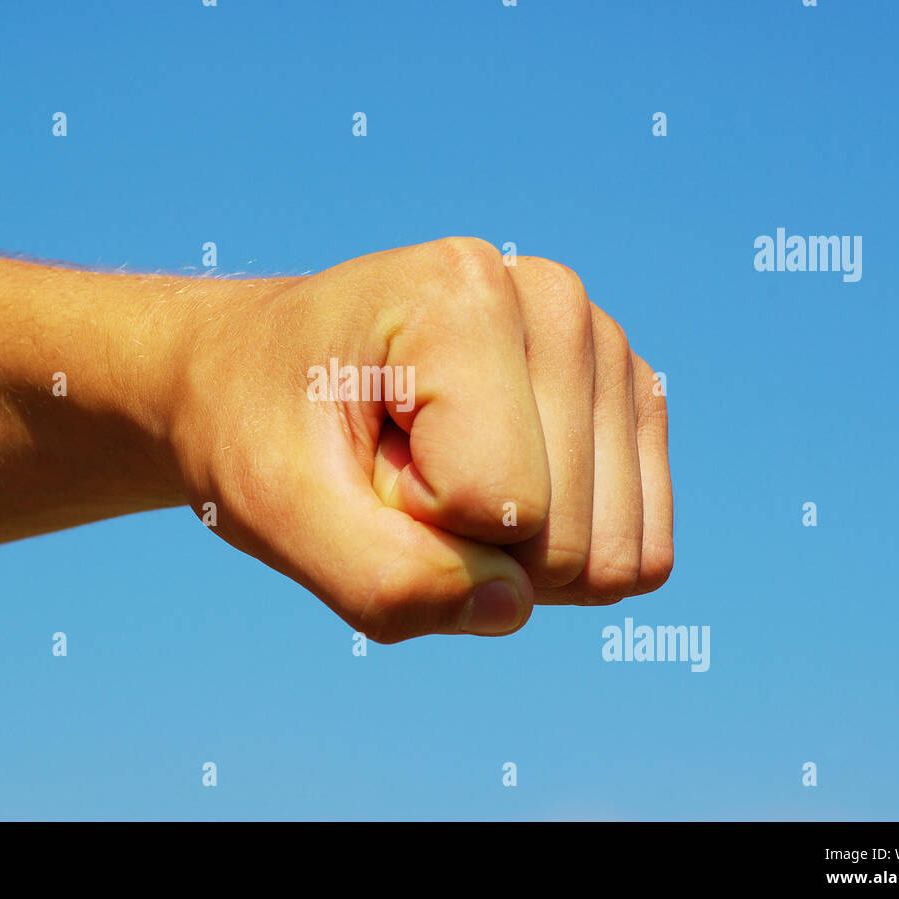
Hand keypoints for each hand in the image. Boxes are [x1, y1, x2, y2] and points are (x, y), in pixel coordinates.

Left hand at [168, 237, 673, 642]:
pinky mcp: (626, 402)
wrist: (260, 377)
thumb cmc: (259, 427)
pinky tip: (488, 482)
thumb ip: (384, 578)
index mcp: (464, 292)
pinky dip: (552, 552)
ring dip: (507, 550)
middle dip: (463, 542)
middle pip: (564, 538)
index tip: (356, 456)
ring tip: (433, 468)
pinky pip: (639, 550)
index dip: (410, 520)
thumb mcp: (277, 510)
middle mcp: (553, 301)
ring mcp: (603, 350)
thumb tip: (514, 606)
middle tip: (389, 466)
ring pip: (610, 555)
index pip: (497, 502)